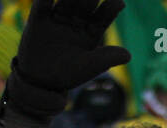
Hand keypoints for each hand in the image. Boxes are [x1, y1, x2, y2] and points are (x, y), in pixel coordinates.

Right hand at [16, 0, 130, 93]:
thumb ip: (105, 59)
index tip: (120, 3)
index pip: (104, 16)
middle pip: (86, 3)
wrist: (40, 81)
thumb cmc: (67, 75)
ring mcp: (58, 17)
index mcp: (91, 31)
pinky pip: (42, 5)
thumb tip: (128, 56)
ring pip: (66, 0)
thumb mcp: (87, 67)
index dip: (111, 8)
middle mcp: (77, 21)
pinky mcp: (39, 18)